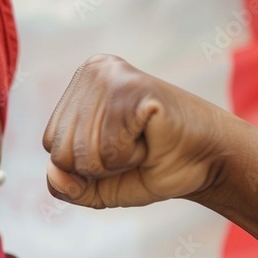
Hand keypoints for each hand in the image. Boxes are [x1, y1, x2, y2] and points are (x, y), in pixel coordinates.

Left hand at [42, 54, 243, 208]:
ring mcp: (113, 76)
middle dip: (99, 166)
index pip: (51, 144)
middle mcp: (92, 71)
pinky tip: (151, 137)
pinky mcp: (136, 89)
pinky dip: (132, 156)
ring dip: (117, 162)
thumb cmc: (150, 167)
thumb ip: (65, 186)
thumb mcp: (96, 185)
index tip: (117, 149)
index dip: (84, 165)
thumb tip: (54, 174)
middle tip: (133, 147)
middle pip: (63, 150)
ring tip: (142, 141)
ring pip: (84, 152)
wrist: (206, 164)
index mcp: (79, 85)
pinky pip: (110, 148)